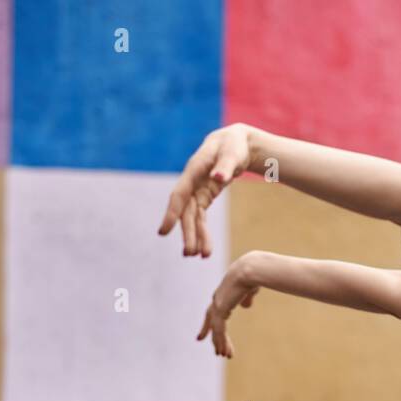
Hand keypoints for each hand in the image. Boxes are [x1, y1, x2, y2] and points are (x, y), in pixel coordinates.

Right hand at [158, 124, 253, 256]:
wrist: (236, 143)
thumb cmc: (234, 145)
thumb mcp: (233, 153)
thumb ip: (226, 165)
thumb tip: (218, 178)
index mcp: (194, 169)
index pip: (180, 194)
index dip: (172, 212)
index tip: (164, 231)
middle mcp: (192, 181)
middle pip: (186, 210)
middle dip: (188, 232)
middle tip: (189, 254)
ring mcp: (196, 190)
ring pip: (193, 217)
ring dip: (195, 236)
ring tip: (200, 256)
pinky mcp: (204, 196)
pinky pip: (200, 217)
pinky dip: (202, 232)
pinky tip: (205, 249)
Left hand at [197, 254, 261, 358]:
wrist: (251, 270)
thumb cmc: (253, 276)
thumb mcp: (250, 290)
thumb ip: (247, 298)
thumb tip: (245, 306)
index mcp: (224, 292)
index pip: (214, 308)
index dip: (210, 317)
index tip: (208, 322)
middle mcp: (218, 298)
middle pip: (210, 318)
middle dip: (206, 329)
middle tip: (199, 339)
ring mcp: (218, 304)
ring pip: (216, 328)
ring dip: (220, 343)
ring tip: (222, 355)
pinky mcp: (221, 310)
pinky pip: (219, 330)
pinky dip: (221, 342)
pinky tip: (223, 351)